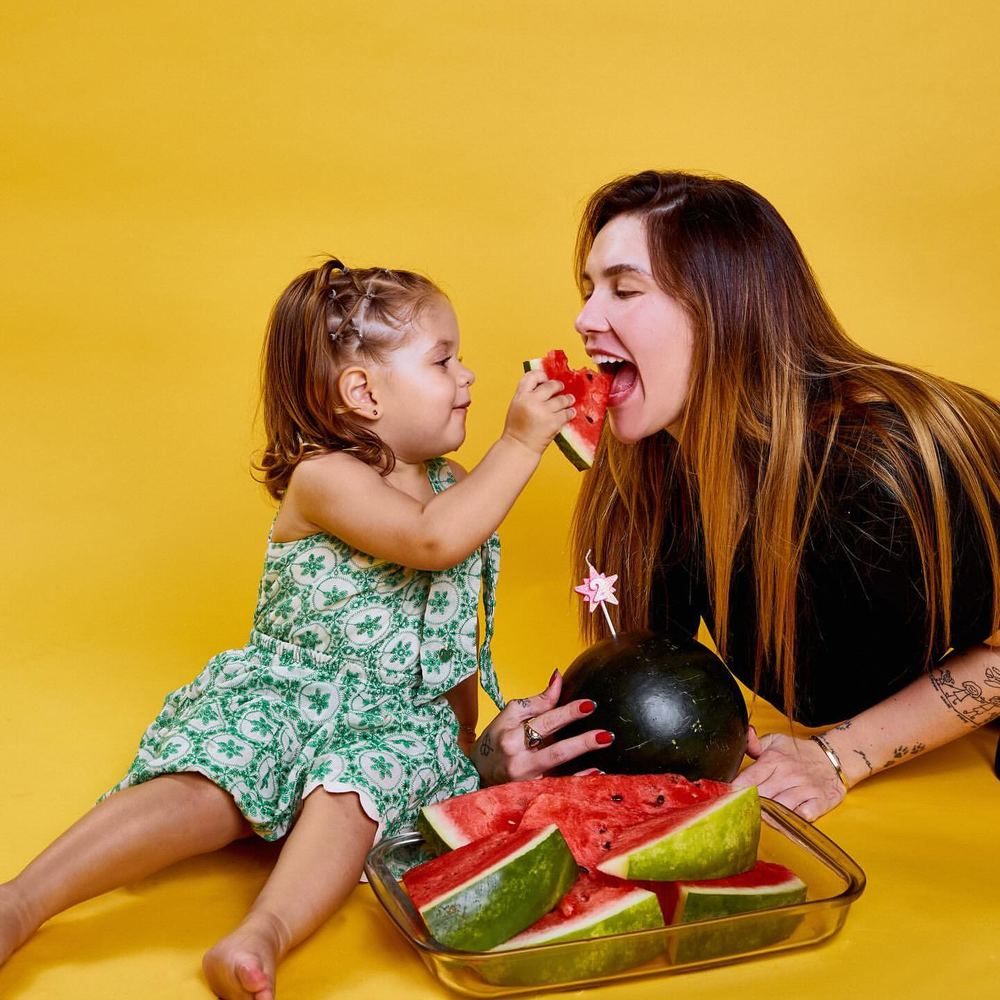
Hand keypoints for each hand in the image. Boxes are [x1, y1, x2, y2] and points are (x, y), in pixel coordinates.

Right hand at [472, 671, 611, 785]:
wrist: (475, 773)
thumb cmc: (495, 740)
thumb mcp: (509, 716)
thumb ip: (537, 701)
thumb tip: (559, 678)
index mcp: (511, 736)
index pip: (544, 722)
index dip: (568, 713)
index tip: (590, 705)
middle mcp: (519, 761)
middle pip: (555, 751)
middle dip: (582, 742)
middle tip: (606, 735)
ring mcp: (526, 781)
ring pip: (559, 774)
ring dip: (585, 767)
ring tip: (603, 754)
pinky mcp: (532, 793)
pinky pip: (559, 788)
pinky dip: (578, 781)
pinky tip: (597, 774)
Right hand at [501, 371, 574, 455]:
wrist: (519, 446)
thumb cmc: (518, 427)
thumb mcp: (517, 405)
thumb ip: (527, 394)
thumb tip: (544, 382)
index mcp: (520, 396)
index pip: (532, 376)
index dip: (541, 375)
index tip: (546, 379)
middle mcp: (532, 402)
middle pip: (551, 386)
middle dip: (558, 386)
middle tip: (561, 387)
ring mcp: (543, 412)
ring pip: (562, 399)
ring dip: (568, 399)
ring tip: (569, 400)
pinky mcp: (553, 422)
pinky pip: (567, 413)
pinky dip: (570, 412)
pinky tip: (570, 412)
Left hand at [731, 726, 846, 821]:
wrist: (832, 759)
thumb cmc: (798, 753)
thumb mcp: (776, 742)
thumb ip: (755, 744)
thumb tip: (744, 735)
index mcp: (775, 759)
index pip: (749, 778)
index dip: (735, 790)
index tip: (727, 797)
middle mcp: (789, 774)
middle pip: (761, 796)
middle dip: (749, 804)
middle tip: (742, 809)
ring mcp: (805, 789)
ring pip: (779, 808)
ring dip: (767, 815)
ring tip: (759, 816)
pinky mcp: (819, 802)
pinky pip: (801, 817)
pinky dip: (790, 821)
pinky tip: (782, 820)